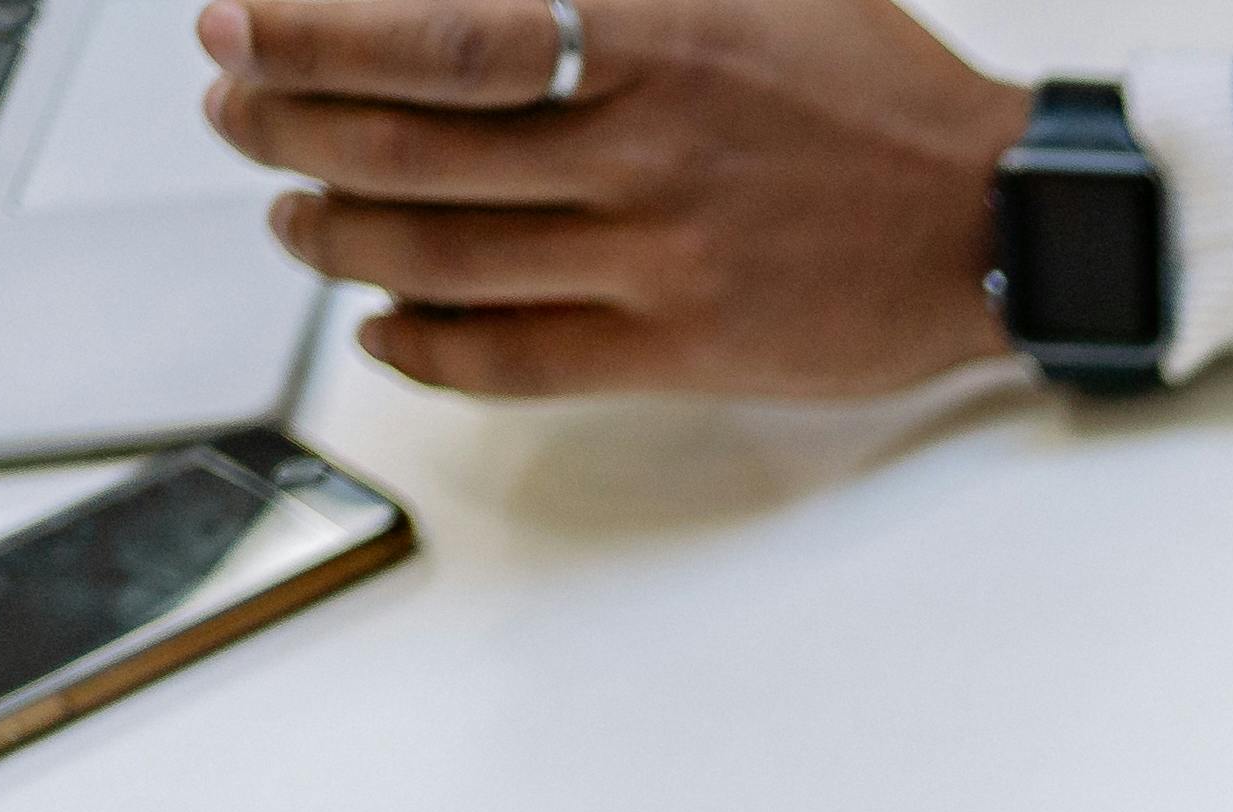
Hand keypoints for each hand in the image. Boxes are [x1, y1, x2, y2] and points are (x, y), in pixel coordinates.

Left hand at [199, 0, 1026, 397]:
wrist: (1001, 216)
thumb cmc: (877, 91)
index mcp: (652, 34)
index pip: (431, 35)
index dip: (307, 33)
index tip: (231, 29)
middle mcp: (642, 149)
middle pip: (406, 148)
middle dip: (285, 131)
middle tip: (237, 118)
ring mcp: (660, 258)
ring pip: (441, 257)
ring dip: (334, 238)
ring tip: (293, 219)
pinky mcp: (686, 348)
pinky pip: (517, 358)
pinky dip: (426, 348)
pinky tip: (382, 329)